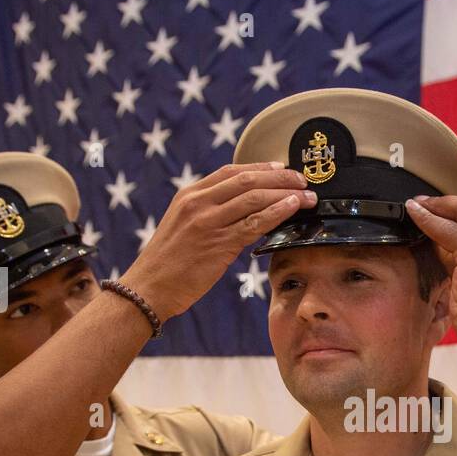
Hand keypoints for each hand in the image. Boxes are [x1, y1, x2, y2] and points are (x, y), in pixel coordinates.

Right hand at [121, 162, 315, 319]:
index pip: (230, 172)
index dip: (260, 168)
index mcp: (189, 194)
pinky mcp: (218, 243)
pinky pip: (254, 223)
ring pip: (255, 198)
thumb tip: (239, 209)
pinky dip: (277, 212)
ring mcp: (208, 222)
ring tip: (307, 195)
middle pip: (247, 179)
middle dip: (280, 177)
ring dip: (286, 194)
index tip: (282, 168)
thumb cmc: (168, 263)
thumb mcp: (183, 226)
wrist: (149, 287)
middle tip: (302, 179)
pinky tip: (293, 208)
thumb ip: (207, 213)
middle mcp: (198, 202)